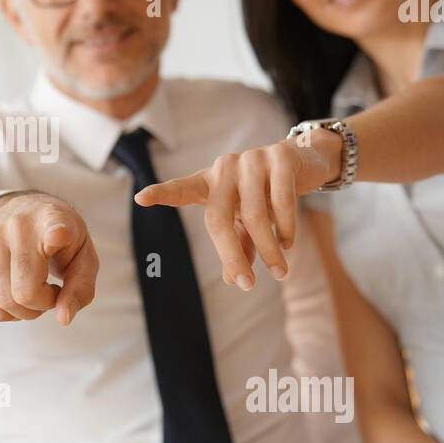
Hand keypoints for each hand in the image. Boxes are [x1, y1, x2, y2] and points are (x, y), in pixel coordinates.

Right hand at [0, 191, 97, 323]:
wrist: (23, 210)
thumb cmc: (61, 241)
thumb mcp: (83, 257)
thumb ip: (80, 289)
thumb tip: (63, 318)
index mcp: (55, 220)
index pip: (55, 228)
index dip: (57, 234)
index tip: (58, 235)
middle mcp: (19, 224)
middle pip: (26, 292)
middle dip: (42, 305)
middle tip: (51, 291)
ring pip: (4, 301)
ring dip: (24, 310)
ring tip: (34, 291)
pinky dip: (4, 312)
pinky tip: (16, 298)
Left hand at [133, 130, 340, 289]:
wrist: (303, 162)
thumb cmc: (264, 194)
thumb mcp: (245, 220)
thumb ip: (237, 244)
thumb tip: (232, 279)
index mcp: (209, 182)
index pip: (181, 190)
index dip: (160, 194)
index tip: (140, 198)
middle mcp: (225, 168)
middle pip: (218, 220)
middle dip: (233, 256)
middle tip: (247, 285)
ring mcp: (251, 160)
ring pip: (256, 216)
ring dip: (269, 250)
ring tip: (280, 272)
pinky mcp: (280, 158)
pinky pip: (281, 202)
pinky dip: (285, 229)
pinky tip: (288, 244)